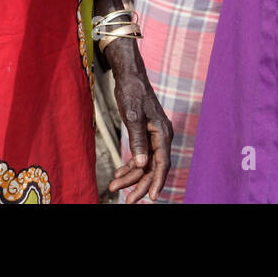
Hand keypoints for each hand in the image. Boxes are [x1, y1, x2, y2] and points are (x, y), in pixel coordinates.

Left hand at [105, 40, 172, 201]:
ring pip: (144, 163)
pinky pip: (140, 155)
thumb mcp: (133, 116)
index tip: (152, 198)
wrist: (130, 76)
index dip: (157, 182)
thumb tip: (141, 164)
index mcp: (163, 133)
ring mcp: (154, 136)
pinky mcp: (145, 134)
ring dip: (131, 177)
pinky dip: (129, 166)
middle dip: (140, 185)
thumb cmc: (132, 92)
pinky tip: (119, 174)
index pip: (162, 163)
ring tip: (114, 187)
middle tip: (127, 200)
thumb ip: (138, 140)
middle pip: (152, 167)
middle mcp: (161, 137)